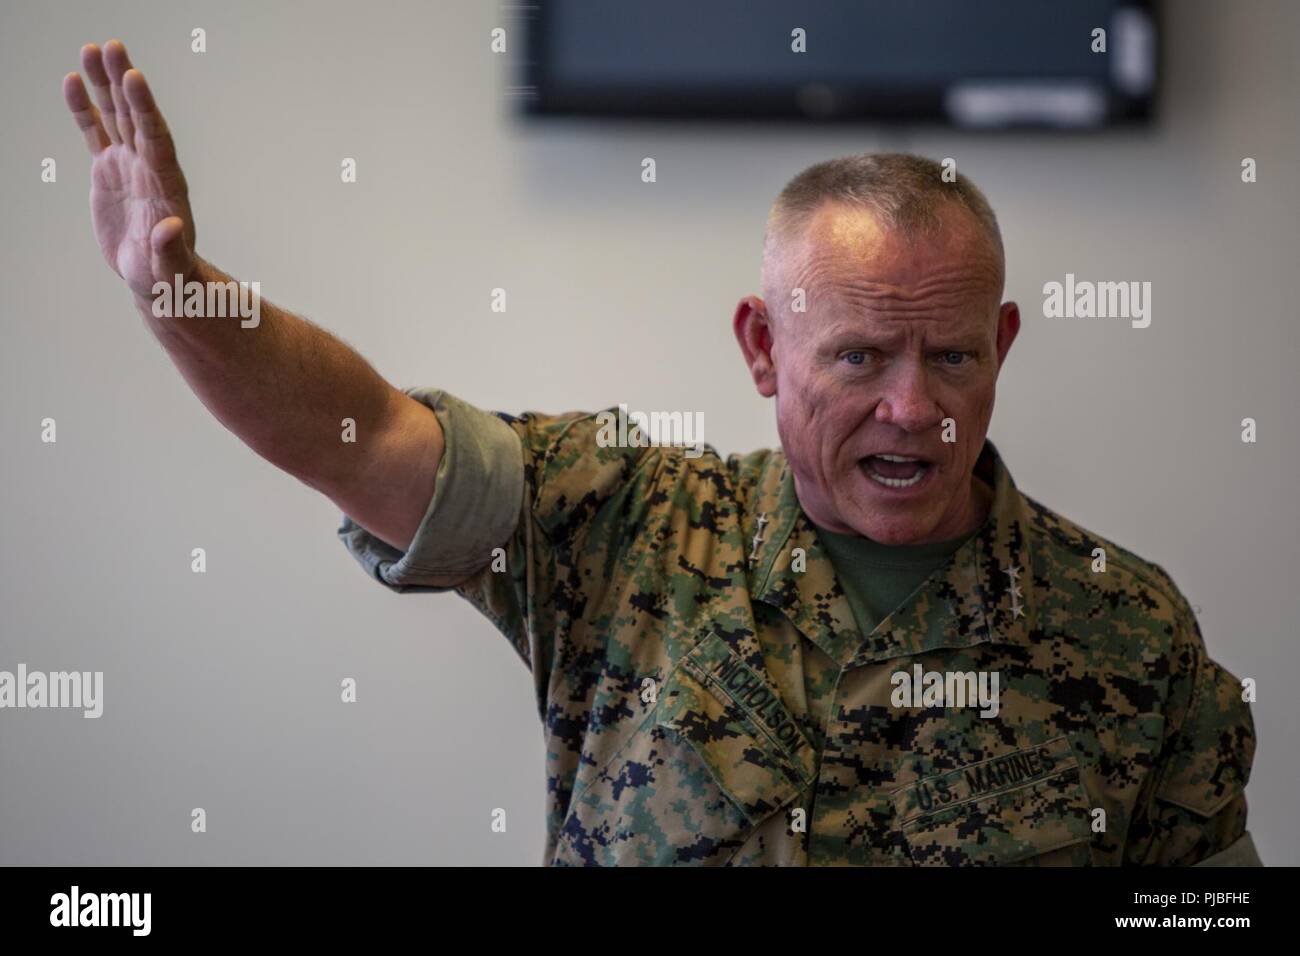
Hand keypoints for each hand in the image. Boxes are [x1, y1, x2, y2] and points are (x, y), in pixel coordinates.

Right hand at [63, 40, 197, 299]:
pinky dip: (83, 108)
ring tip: (92, 49)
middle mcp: (150, 166)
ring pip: (116, 116)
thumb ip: (170, 248)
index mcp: (168, 185)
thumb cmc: (169, 276)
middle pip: (137, 117)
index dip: (146, 108)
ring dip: (105, 84)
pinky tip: (72, 81)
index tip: (135, 77)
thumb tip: (170, 228)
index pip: (157, 139)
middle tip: (113, 48)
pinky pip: (95, 131)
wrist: (157, 276)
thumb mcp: (170, 268)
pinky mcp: (109, 169)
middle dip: (124, 83)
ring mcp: (129, 164)